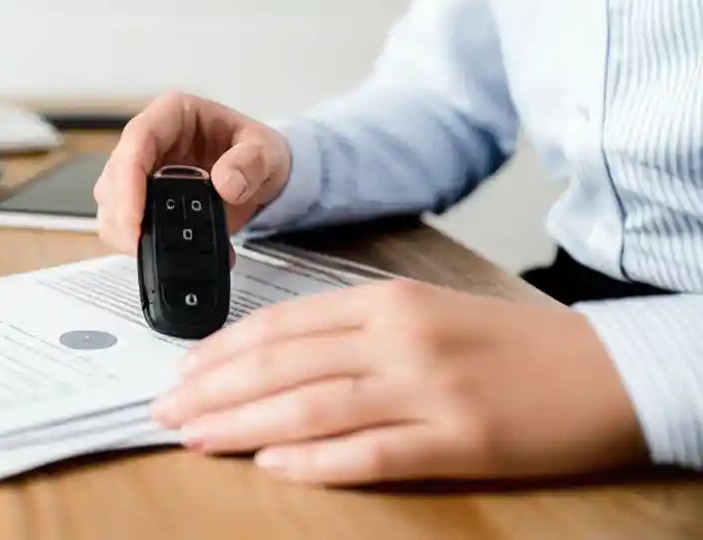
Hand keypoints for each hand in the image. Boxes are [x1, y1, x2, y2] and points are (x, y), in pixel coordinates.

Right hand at [93, 91, 291, 253]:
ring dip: (124, 229)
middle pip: (115, 174)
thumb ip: (251, 163)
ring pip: (111, 200)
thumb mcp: (267, 152)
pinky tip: (157, 251)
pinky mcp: (141, 198)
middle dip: (123, 214)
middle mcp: (150, 139)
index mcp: (174, 114)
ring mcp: (142, 170)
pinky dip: (134, 241)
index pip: (138, 139)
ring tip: (155, 251)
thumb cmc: (258, 153)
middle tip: (141, 245)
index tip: (134, 217)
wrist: (261, 176)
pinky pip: (121, 220)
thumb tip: (226, 183)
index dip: (128, 180)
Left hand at [150, 279, 647, 484]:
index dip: (222, 350)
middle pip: (283, 363)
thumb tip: (274, 359)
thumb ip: (353, 329)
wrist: (603, 368)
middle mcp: (399, 338)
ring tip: (197, 438)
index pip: (281, 323)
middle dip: (213, 389)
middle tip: (165, 410)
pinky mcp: (458, 439)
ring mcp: (428, 388)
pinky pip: (371, 452)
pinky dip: (316, 461)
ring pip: (311, 405)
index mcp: (387, 301)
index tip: (181, 371)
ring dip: (243, 423)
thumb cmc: (506, 343)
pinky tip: (273, 465)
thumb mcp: (424, 312)